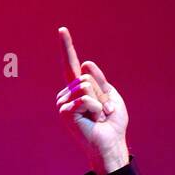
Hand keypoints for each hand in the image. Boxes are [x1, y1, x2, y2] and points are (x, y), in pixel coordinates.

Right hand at [55, 26, 129, 174]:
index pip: (71, 65)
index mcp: (78, 89)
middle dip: (101, 94)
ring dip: (99, 102)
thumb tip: (84, 63)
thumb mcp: (111, 97)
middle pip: (86, 76)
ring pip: (86, 86)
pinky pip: (85, 98)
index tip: (62, 30)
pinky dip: (96, 109)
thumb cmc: (112, 124)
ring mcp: (63, 102)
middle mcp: (67, 93)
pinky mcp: (64, 111)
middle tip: (102, 113)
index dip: (67, 47)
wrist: (111, 144)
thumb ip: (99, 80)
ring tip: (98, 117)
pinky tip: (93, 120)